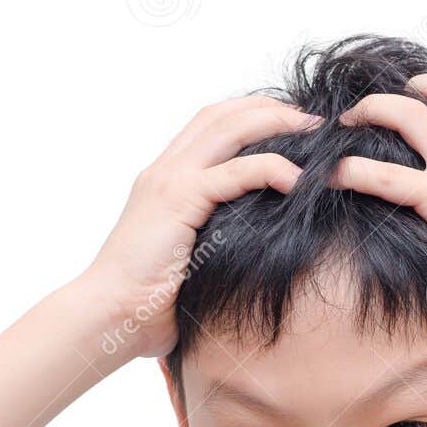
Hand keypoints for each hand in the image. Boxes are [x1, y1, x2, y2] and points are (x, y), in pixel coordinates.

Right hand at [86, 97, 318, 358]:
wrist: (111, 317)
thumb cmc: (148, 303)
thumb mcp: (191, 260)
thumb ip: (216, 239)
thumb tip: (259, 248)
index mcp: (165, 181)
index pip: (211, 124)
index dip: (253, 114)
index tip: (293, 126)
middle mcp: (165, 171)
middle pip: (223, 114)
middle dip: (272, 109)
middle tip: (315, 121)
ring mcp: (169, 182)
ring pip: (229, 129)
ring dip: (277, 125)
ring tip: (315, 134)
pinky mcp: (178, 201)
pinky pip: (234, 172)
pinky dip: (270, 168)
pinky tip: (297, 180)